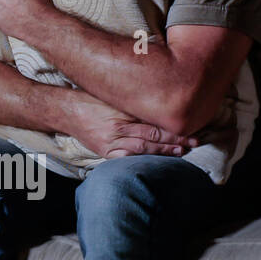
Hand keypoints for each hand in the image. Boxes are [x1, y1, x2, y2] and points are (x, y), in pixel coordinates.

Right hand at [66, 88, 199, 158]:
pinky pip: (125, 160)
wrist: (68, 110)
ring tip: (179, 154)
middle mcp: (117, 132)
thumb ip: (136, 104)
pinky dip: (142, 161)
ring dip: (162, 154)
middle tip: (192, 144)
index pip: (153, 127)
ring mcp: (110, 145)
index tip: (189, 132)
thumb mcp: (116, 97)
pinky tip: (155, 162)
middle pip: (151, 140)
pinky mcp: (104, 152)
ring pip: (141, 152)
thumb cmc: (93, 99)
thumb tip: (161, 108)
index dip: (173, 132)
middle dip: (173, 143)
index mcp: (121, 117)